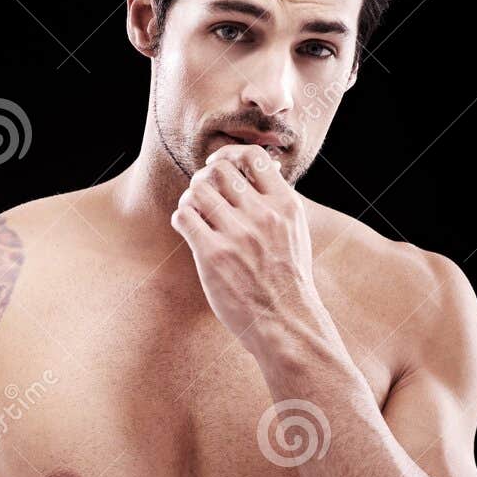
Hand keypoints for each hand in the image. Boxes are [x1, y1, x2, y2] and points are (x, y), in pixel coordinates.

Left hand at [170, 143, 318, 348]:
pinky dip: (181, 217)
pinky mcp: (213, 255)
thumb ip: (278, 201)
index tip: (219, 166)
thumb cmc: (287, 279)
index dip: (230, 155)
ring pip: (197, 190)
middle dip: (205, 177)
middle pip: (220, 170)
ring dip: (190, 197)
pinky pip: (184, 217)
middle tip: (202, 193)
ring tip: (194, 212)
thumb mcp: (295, 232)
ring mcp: (237, 234)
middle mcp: (262, 214)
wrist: (285, 321)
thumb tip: (264, 165)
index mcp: (285, 205)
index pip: (253, 157)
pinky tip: (188, 229)